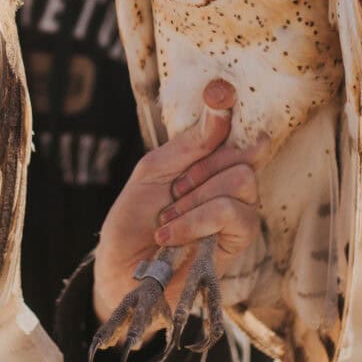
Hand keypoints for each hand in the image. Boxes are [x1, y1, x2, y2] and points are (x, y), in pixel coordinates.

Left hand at [91, 80, 263, 324]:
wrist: (120, 269)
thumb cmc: (134, 221)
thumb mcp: (151, 172)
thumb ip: (188, 145)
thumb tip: (220, 109)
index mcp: (209, 165)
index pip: (234, 133)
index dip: (229, 112)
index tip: (221, 92)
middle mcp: (230, 187)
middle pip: (241, 156)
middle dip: (201, 169)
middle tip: (174, 191)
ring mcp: (238, 215)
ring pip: (241, 181)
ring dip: (195, 199)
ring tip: (169, 218)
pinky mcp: (238, 244)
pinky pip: (234, 215)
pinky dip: (196, 221)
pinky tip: (170, 233)